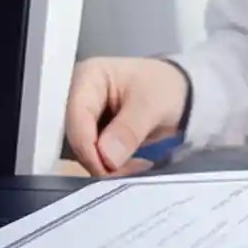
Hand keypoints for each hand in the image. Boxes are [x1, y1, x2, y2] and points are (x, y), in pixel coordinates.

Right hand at [64, 57, 188, 176]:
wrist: (176, 95)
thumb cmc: (162, 88)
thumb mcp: (151, 105)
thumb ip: (128, 130)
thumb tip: (107, 158)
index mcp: (86, 77)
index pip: (75, 117)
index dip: (88, 148)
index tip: (109, 169)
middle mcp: (75, 95)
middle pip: (70, 136)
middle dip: (96, 160)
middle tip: (125, 171)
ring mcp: (80, 116)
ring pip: (77, 151)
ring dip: (103, 166)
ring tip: (133, 166)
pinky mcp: (87, 134)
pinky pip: (88, 157)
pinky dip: (107, 167)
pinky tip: (128, 166)